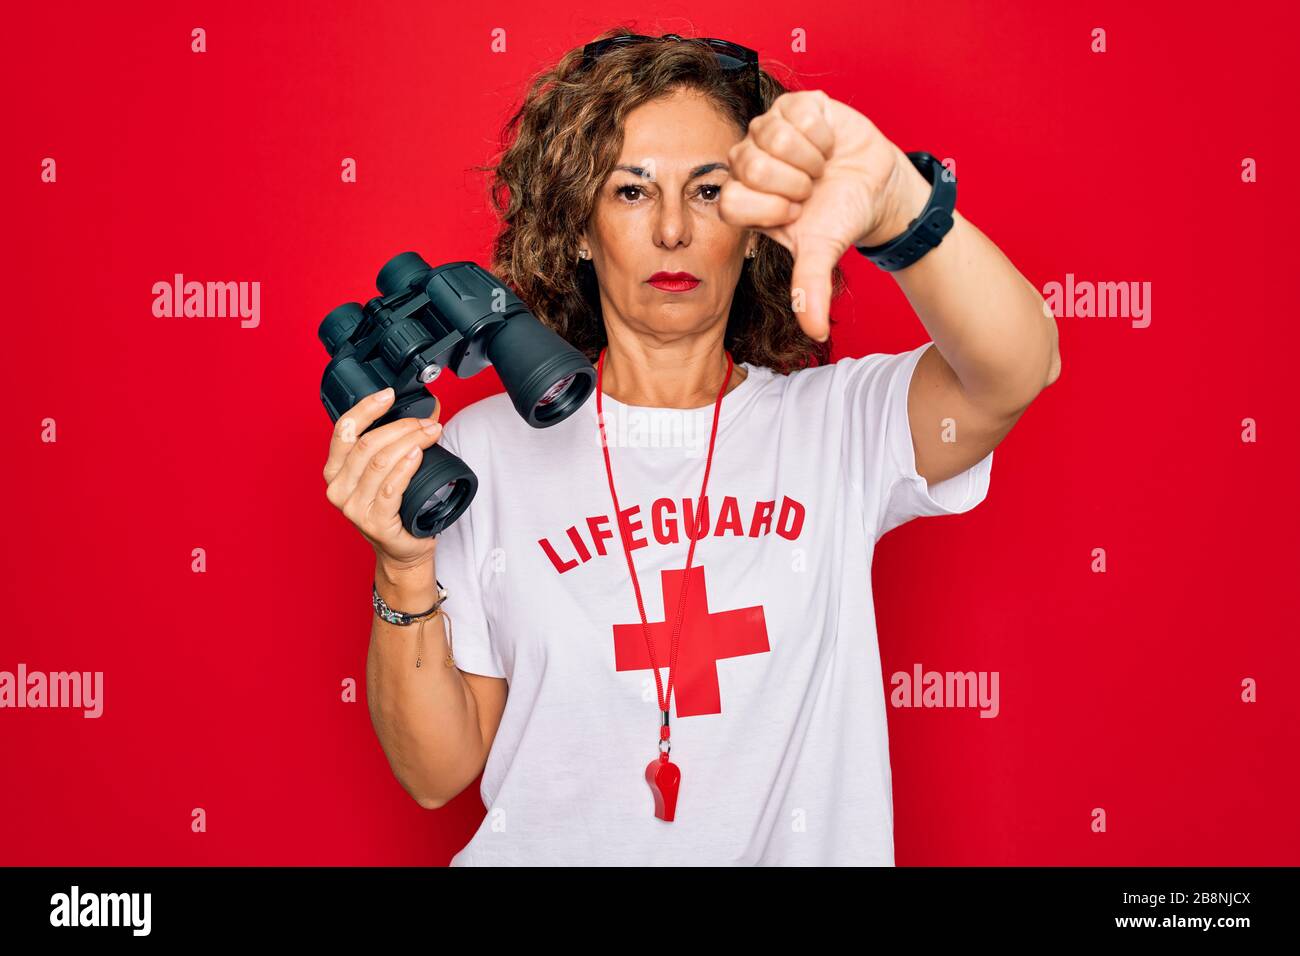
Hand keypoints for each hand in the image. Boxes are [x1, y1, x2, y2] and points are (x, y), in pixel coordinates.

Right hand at [322, 388, 444, 572]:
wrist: (403, 550)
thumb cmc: (395, 509)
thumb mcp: (387, 471)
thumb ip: (396, 440)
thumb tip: (426, 409)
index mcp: (335, 471)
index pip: (344, 431)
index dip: (366, 409)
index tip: (389, 395)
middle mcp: (338, 488)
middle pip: (367, 444)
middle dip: (401, 427)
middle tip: (427, 422)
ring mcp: (353, 507)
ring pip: (380, 462)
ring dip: (410, 442)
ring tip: (431, 434)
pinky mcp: (373, 521)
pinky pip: (390, 487)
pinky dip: (406, 468)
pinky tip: (417, 455)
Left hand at [719, 90, 920, 340]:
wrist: (875, 186)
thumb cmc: (838, 217)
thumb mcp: (822, 252)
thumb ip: (811, 288)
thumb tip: (817, 333)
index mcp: (743, 200)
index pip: (730, 201)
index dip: (769, 208)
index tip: (797, 213)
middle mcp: (747, 163)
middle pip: (748, 165)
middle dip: (794, 182)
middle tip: (811, 189)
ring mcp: (766, 130)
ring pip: (771, 135)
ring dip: (809, 157)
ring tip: (820, 167)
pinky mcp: (792, 105)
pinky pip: (797, 113)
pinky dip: (822, 133)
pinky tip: (828, 144)